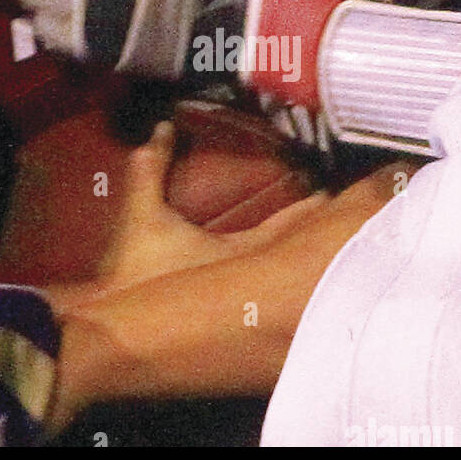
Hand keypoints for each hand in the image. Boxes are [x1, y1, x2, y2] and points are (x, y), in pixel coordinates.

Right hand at [49, 121, 327, 312]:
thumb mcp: (142, 215)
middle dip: (316, 229)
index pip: (291, 227)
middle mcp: (249, 279)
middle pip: (297, 251)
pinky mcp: (227, 311)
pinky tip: (282, 264)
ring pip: (284, 270)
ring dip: (300, 251)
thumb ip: (150, 168)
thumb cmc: (138, 274)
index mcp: (239, 254)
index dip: (313, 207)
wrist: (121, 331)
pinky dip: (280, 270)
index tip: (331, 188)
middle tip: (339, 204)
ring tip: (321, 229)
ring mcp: (241, 300)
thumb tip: (161, 128)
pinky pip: (265, 284)